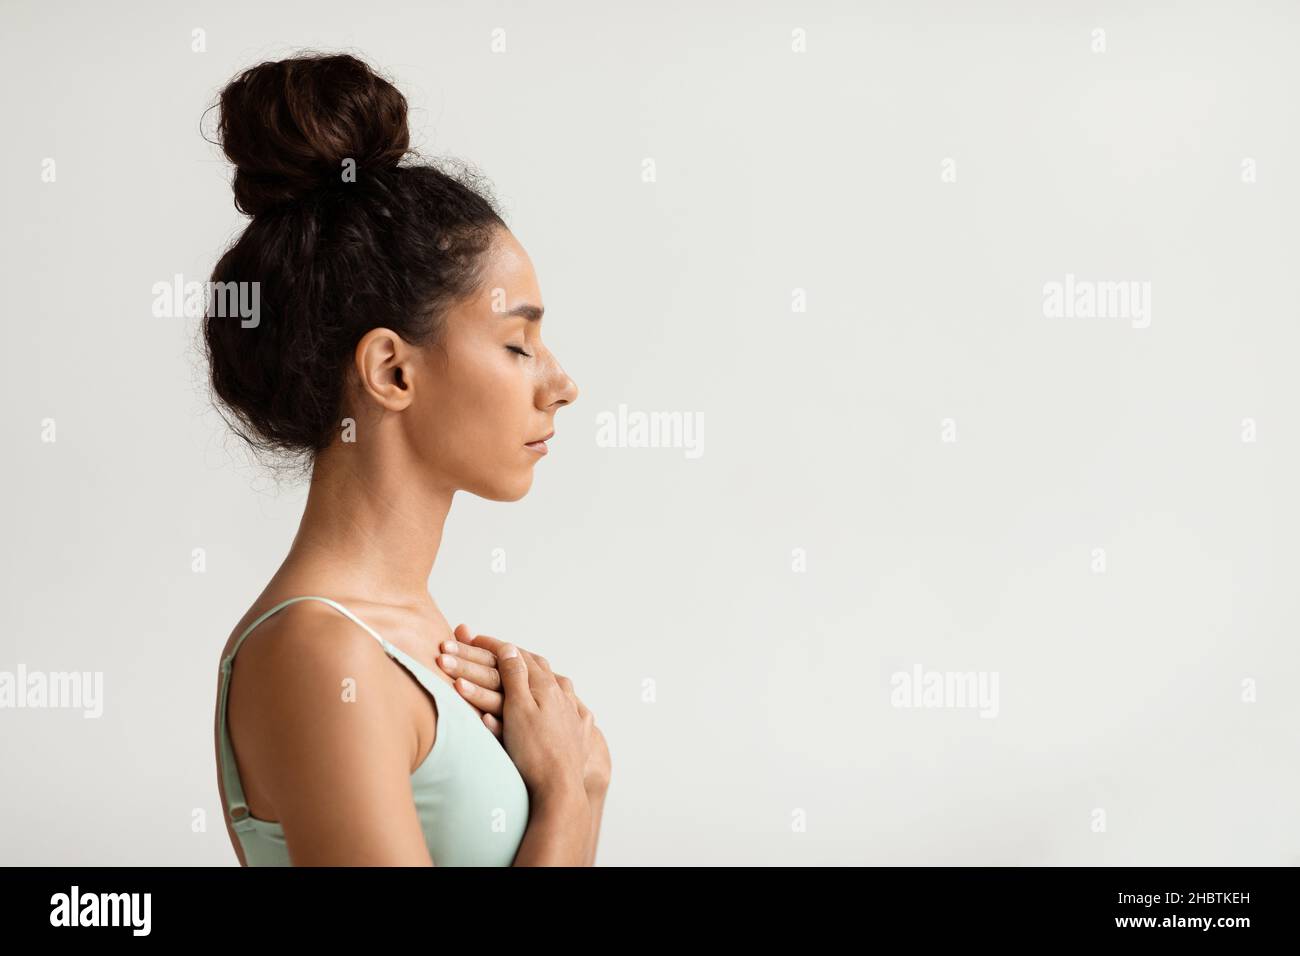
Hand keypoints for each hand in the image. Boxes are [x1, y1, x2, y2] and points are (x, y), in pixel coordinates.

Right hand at [440, 625, 610, 795]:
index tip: (475, 639)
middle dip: (516, 657)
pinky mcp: (578, 734)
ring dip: (538, 675)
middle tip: (497, 651)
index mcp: (547, 685)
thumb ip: (514, 675)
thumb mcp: (517, 707)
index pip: (519, 656)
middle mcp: (564, 695)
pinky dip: (556, 698)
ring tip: (525, 671)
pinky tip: (554, 701)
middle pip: (539, 667)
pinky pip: (569, 707)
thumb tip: (510, 647)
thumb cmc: (533, 750)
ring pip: (557, 684)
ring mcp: (573, 714)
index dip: (496, 646)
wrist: (558, 788)